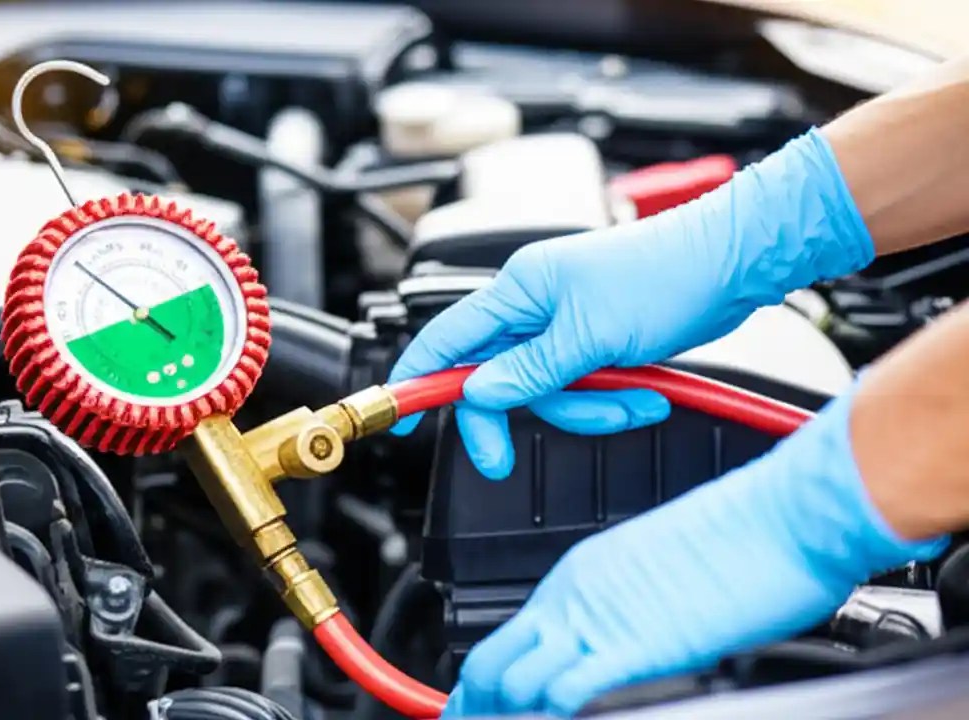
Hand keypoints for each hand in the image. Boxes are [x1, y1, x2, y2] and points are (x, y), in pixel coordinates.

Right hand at [390, 129, 874, 478]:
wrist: (734, 262)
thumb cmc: (666, 275)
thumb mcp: (591, 337)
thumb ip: (530, 371)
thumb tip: (480, 395)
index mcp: (517, 290)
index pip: (445, 339)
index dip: (417, 380)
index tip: (400, 419)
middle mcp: (533, 306)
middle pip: (494, 377)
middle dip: (510, 416)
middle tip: (502, 459)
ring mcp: (565, 324)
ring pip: (543, 390)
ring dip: (585, 410)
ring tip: (632, 405)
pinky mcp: (597, 341)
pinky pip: (581, 387)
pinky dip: (610, 400)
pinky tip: (645, 397)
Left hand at [444, 386, 947, 717]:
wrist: (789, 513)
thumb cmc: (749, 539)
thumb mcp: (662, 574)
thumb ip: (627, 611)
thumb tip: (618, 647)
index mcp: (580, 575)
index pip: (506, 639)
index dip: (480, 687)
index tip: (473, 711)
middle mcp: (576, 593)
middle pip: (488, 662)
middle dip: (472, 708)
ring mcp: (599, 618)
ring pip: (507, 679)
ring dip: (501, 714)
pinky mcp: (634, 645)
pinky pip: (561, 689)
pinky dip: (547, 714)